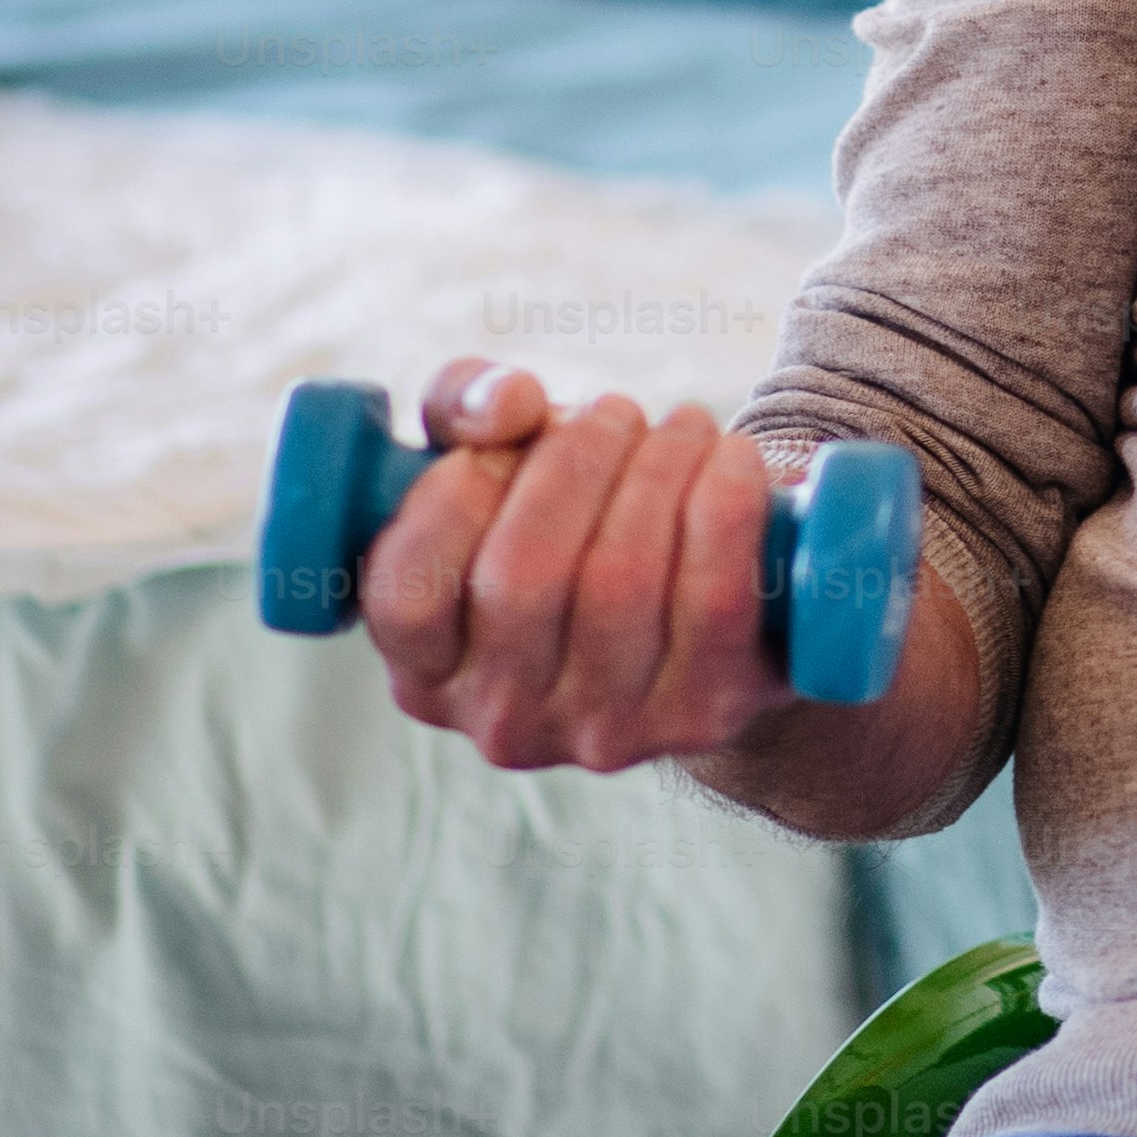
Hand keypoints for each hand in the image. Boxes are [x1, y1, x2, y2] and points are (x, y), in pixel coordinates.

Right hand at [357, 357, 792, 771]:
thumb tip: (508, 404)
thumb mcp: (493, 456)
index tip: (509, 434)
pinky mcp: (702, 714)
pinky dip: (726, 506)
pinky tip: (729, 458)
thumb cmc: (570, 515)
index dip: (454, 495)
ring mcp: (603, 731)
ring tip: (680, 426)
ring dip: (659, 470)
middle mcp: (502, 720)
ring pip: (620, 583)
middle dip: (577, 462)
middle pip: (523, 579)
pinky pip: (714, 600)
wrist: (705, 596)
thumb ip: (464, 405)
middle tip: (616, 412)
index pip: (407, 593)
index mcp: (425, 669)